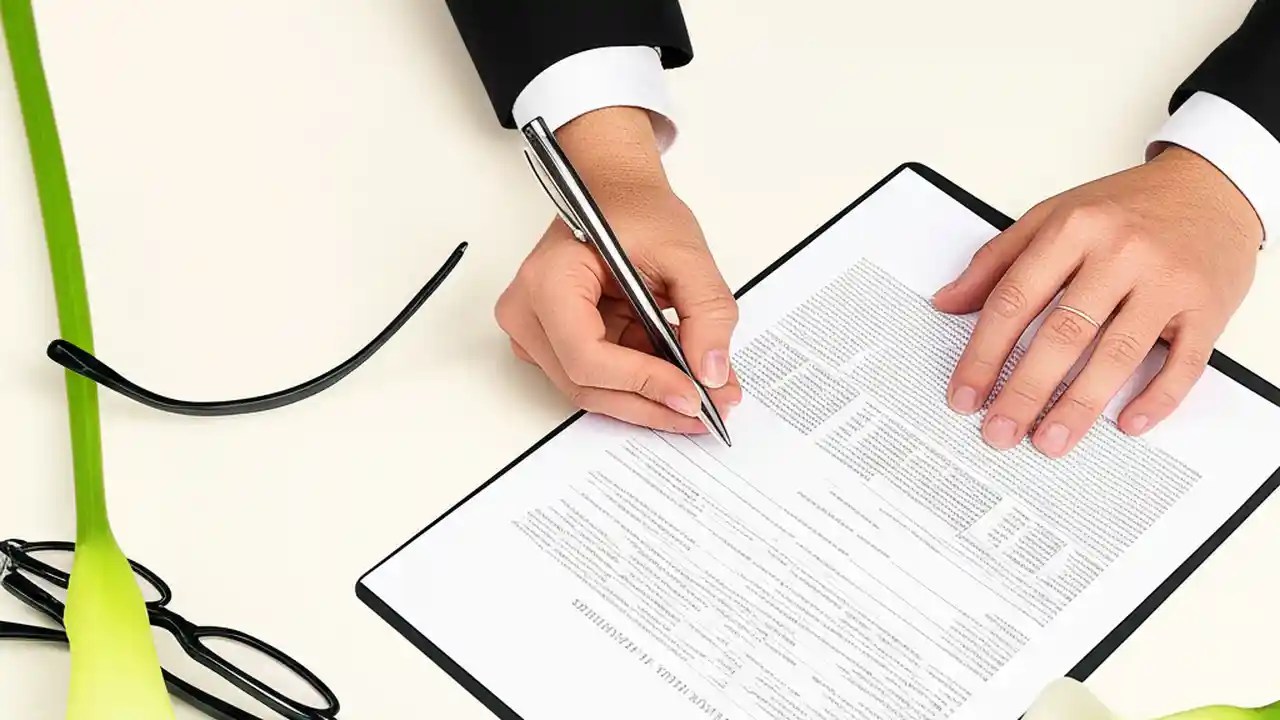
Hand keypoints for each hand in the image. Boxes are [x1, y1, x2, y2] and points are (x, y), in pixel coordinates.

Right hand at [495, 107, 741, 432]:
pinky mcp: (554, 342)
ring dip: (651, 397)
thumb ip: (707, 311)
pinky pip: (598, 377)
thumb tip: (711, 372)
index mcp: (549, 279)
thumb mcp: (685, 251)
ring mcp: (536, 331)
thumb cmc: (634, 209)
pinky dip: (642, 382)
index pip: (586, 356)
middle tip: (710, 408)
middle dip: (653, 401)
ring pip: (594, 390)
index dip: (642, 383)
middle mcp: (528, 311)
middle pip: (587, 385)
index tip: (692, 394)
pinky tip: (681, 378)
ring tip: (706, 394)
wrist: (615, 193)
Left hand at [933, 146, 1261, 457]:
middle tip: (999, 432)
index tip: (964, 395)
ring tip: (1048, 441)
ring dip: (1079, 405)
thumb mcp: (1053, 217)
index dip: (983, 354)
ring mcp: (1168, 280)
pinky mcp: (1209, 306)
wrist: (1210, 187)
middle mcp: (1121, 252)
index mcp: (1073, 228)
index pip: (1015, 300)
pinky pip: (1185, 362)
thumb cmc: (1125, 208)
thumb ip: (997, 261)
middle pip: (1063, 333)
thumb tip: (946, 303)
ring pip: (1117, 353)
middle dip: (1025, 390)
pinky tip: (1127, 424)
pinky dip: (1156, 398)